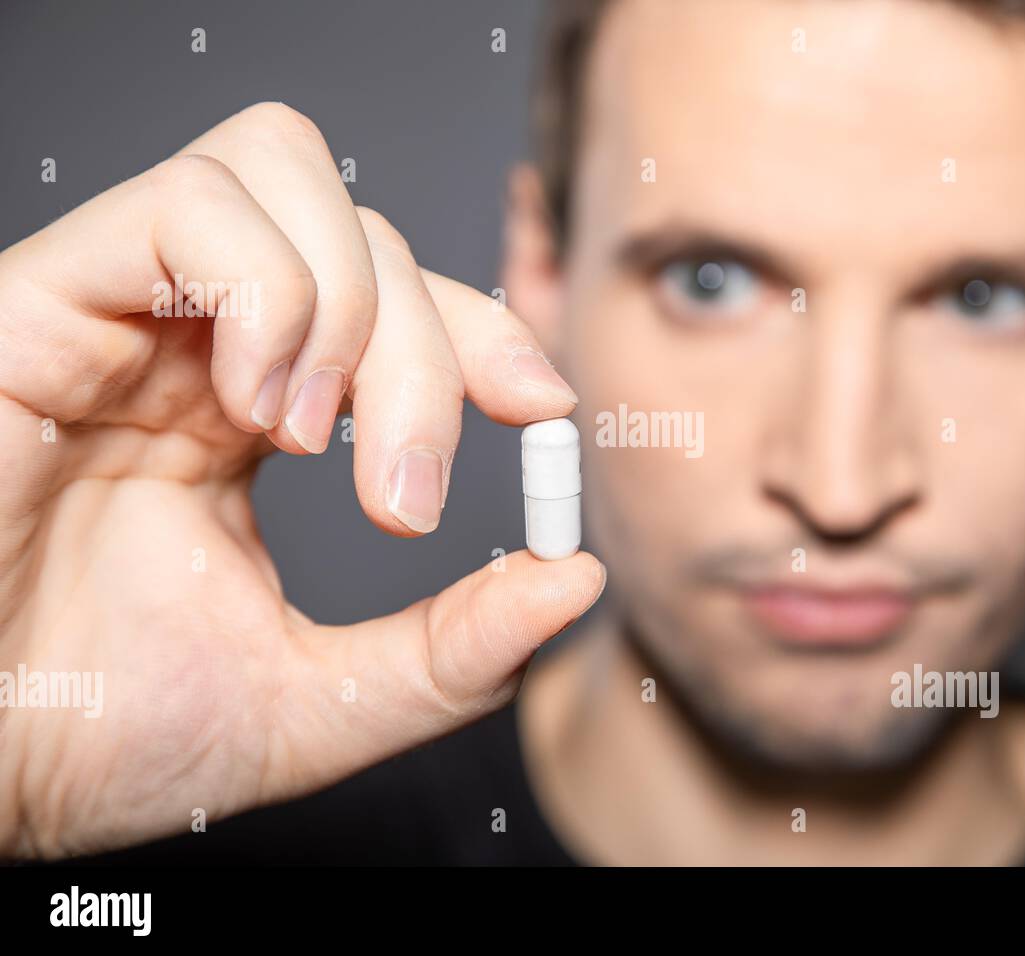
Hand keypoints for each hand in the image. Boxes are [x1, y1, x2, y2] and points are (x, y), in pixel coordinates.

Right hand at [0, 102, 603, 858]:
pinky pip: (188, 207)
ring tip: (309, 442)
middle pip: (363, 237)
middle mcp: (194, 346)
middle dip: (428, 355)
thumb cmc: (94, 734)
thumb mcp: (316, 702)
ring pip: (281, 175)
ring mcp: (121, 312)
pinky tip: (252, 407)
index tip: (543, 412)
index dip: (486, 330)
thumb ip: (449, 652)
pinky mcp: (39, 300)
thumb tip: (576, 582)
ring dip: (346, 309)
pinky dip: (263, 294)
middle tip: (405, 503)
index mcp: (251, 413)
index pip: (397, 302)